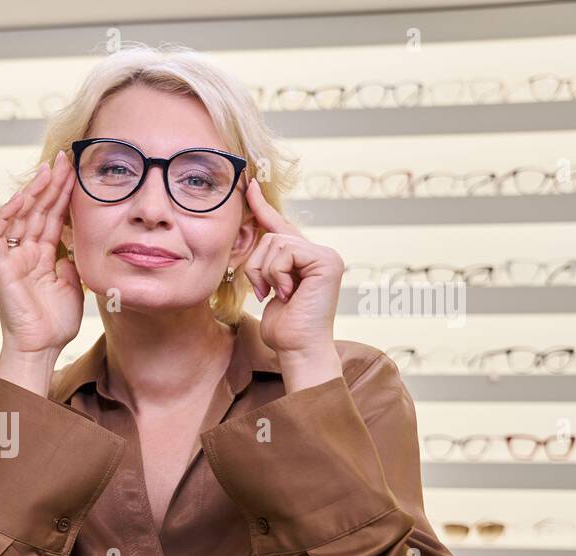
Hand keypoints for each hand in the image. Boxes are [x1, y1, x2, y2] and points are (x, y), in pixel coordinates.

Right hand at [0, 151, 84, 370]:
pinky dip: (7, 214)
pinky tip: (21, 197)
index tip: (75, 171)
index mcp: (43, 255)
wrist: (41, 347)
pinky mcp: (0, 266)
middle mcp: (26, 252)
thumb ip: (72, 260)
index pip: (52, 216)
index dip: (62, 194)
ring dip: (32, 192)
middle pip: (37, 210)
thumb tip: (72, 244)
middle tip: (65, 159)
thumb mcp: (73, 284)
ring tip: (48, 171)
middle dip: (50, 184)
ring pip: (19, 216)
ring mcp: (12, 258)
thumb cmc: (56, 323)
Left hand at [242, 179, 345, 379]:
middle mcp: (321, 252)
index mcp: (307, 257)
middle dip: (257, 265)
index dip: (262, 207)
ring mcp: (326, 255)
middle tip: (265, 292)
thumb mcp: (269, 287)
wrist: (298, 349)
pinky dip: (276, 274)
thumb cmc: (283, 326)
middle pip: (271, 236)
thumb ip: (268, 261)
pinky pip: (285, 252)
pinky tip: (286, 294)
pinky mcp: (327, 260)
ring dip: (264, 272)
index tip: (248, 186)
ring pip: (274, 242)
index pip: (281, 226)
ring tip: (276, 295)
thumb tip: (255, 236)